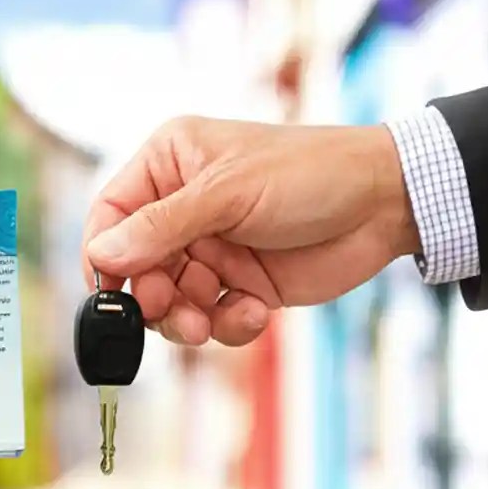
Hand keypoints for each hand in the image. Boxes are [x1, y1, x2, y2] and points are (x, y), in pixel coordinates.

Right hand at [82, 116, 419, 346]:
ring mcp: (213, 248)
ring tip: (212, 322)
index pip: (111, 213)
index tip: (111, 292)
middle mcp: (184, 207)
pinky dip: (229, 324)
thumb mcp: (228, 194)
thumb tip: (101, 256)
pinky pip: (212, 318)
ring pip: (171, 301)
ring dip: (188, 319)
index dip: (104, 256)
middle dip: (154, 296)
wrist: (385, 204)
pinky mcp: (242, 283)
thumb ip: (162, 227)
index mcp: (171, 164)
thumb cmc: (310, 173)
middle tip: (175, 311)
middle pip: (136, 268)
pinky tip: (257, 312)